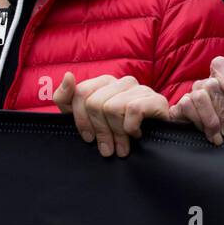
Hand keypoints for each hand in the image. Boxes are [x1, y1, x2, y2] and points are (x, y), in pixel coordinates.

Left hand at [54, 73, 169, 156]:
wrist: (154, 143)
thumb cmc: (117, 132)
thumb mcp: (84, 118)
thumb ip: (67, 99)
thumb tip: (68, 75)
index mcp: (105, 83)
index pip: (81, 92)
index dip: (81, 120)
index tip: (89, 138)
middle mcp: (123, 81)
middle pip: (96, 103)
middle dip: (100, 130)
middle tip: (107, 148)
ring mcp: (141, 89)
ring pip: (113, 108)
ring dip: (116, 133)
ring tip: (122, 147)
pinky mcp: (156, 100)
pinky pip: (134, 109)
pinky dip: (131, 127)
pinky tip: (136, 135)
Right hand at [168, 53, 223, 144]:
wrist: (223, 153)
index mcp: (218, 81)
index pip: (219, 63)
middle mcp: (202, 86)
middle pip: (211, 84)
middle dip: (223, 111)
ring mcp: (189, 97)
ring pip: (199, 95)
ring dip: (211, 119)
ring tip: (218, 137)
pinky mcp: (177, 110)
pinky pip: (187, 106)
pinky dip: (198, 122)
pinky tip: (203, 133)